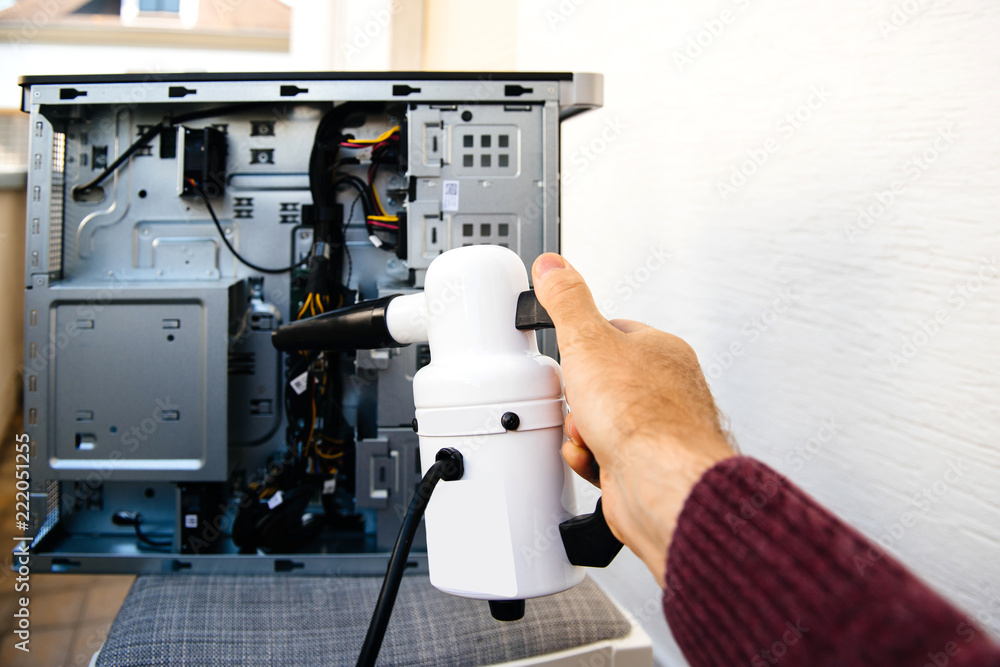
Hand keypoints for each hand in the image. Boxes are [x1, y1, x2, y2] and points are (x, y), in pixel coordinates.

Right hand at [532, 253, 734, 585]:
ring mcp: (656, 429)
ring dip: (581, 428)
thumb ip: (567, 301)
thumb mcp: (588, 341)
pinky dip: (588, 456)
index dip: (585, 342)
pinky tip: (593, 456)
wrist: (661, 486)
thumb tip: (553, 267)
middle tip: (580, 396)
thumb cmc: (645, 418)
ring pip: (599, 419)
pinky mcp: (643, 464)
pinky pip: (602, 454)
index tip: (570, 347)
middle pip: (602, 380)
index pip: (616, 331)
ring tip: (589, 430)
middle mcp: (665, 389)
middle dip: (580, 395)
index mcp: (662, 351)